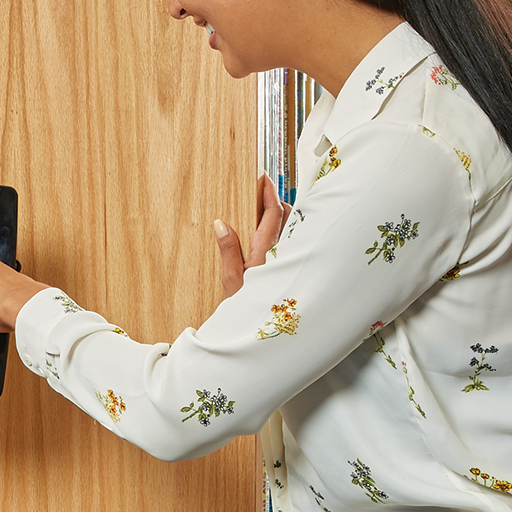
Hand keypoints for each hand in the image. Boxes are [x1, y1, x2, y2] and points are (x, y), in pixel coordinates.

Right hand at [214, 174, 285, 298]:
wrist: (259, 333)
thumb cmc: (246, 310)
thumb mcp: (231, 281)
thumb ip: (227, 250)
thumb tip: (221, 224)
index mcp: (266, 253)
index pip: (273, 213)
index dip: (269, 193)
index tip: (263, 178)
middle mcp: (281, 254)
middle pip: (286, 217)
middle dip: (277, 201)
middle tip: (264, 191)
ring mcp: (287, 261)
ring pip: (290, 229)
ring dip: (281, 216)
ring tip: (267, 209)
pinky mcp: (288, 269)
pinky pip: (288, 243)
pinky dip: (281, 231)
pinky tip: (272, 236)